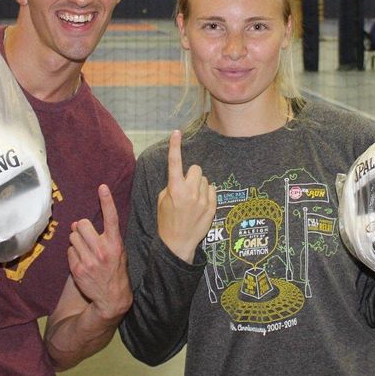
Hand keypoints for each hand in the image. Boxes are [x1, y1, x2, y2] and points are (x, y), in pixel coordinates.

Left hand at [67, 184, 130, 320]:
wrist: (111, 297)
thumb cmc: (115, 269)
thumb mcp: (118, 251)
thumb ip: (103, 236)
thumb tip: (77, 224)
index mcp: (115, 244)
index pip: (111, 218)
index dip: (107, 201)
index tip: (102, 187)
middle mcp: (102, 250)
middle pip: (82, 224)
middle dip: (81, 228)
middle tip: (87, 237)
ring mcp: (89, 260)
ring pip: (72, 237)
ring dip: (76, 241)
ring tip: (85, 251)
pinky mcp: (77, 269)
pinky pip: (68, 251)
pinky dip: (73, 254)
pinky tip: (82, 261)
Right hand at [157, 130, 216, 262]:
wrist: (178, 243)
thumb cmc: (167, 221)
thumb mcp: (163, 201)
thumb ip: (173, 185)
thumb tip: (183, 178)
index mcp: (175, 189)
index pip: (175, 162)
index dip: (175, 146)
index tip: (176, 132)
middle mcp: (190, 192)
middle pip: (196, 169)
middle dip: (191, 175)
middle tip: (186, 187)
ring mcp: (203, 199)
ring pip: (205, 180)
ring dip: (199, 185)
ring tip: (192, 200)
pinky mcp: (212, 206)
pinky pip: (212, 190)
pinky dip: (206, 194)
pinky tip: (200, 205)